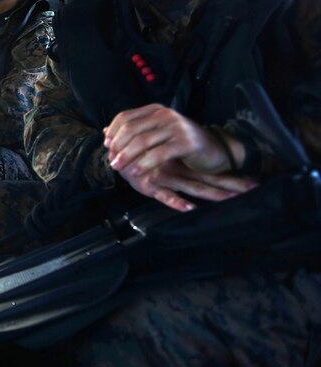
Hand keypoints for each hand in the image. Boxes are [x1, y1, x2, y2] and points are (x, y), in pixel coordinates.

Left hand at [104, 104, 232, 175]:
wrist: (214, 151)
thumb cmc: (181, 144)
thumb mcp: (157, 134)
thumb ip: (134, 131)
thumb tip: (104, 132)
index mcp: (155, 110)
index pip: (125, 117)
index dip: (113, 133)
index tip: (107, 147)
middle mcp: (165, 114)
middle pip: (131, 129)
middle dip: (117, 147)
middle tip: (112, 161)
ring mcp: (176, 127)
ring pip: (142, 141)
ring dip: (127, 156)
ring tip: (119, 168)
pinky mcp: (186, 142)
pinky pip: (158, 154)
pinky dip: (143, 164)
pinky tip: (136, 173)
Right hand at [115, 158, 256, 211]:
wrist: (110, 157)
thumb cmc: (134, 160)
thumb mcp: (153, 161)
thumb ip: (166, 163)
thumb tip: (193, 180)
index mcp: (182, 167)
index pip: (211, 172)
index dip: (232, 176)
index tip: (256, 182)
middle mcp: (178, 173)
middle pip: (209, 180)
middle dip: (231, 184)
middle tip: (255, 187)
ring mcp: (166, 179)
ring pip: (194, 187)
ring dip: (213, 194)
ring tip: (234, 197)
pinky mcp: (151, 186)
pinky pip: (166, 196)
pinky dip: (177, 202)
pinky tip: (190, 208)